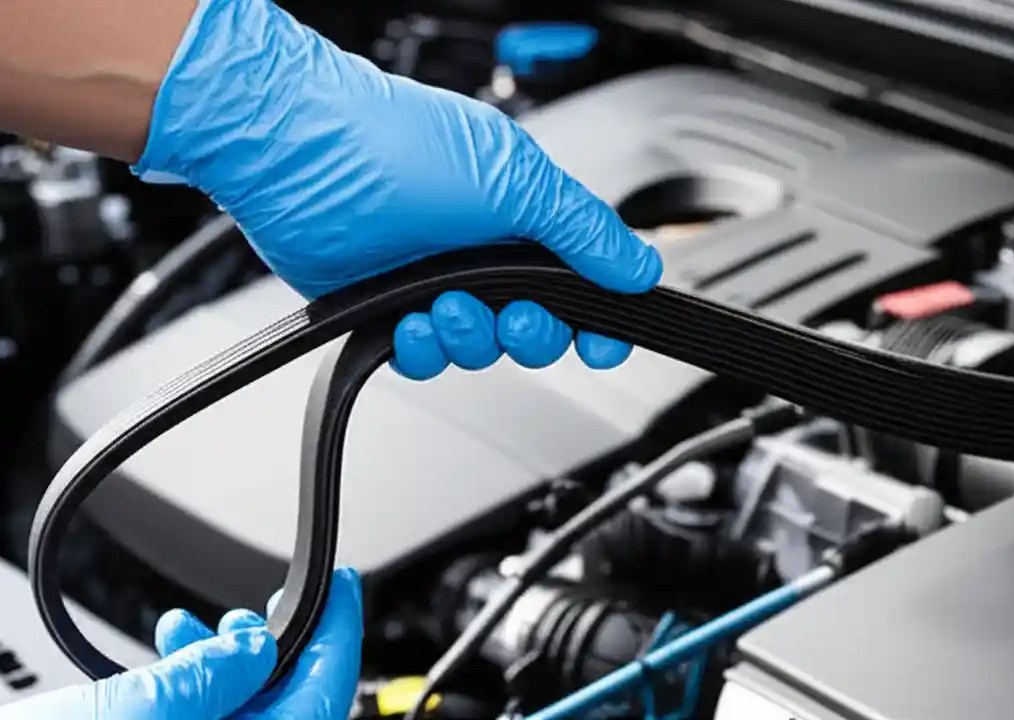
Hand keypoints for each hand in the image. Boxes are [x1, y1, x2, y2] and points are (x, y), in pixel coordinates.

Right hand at [0, 568, 361, 719]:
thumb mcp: (127, 714)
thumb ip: (203, 680)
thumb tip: (254, 649)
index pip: (323, 700)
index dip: (340, 638)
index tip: (347, 589)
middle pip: (288, 707)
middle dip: (283, 647)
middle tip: (276, 602)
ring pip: (244, 713)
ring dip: (231, 661)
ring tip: (197, 624)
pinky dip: (195, 684)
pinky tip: (170, 651)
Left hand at [133, 0, 661, 379]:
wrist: (297, 151)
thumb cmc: (397, 144)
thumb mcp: (517, 180)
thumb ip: (585, 230)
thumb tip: (640, 265)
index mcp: (527, 215)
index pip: (585, 282)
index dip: (599, 321)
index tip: (604, 344)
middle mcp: (484, 248)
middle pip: (538, 327)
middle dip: (528, 333)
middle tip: (510, 316)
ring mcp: (436, 278)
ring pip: (481, 348)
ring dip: (467, 337)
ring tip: (440, 305)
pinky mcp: (387, 305)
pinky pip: (424, 355)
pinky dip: (421, 348)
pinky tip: (407, 321)